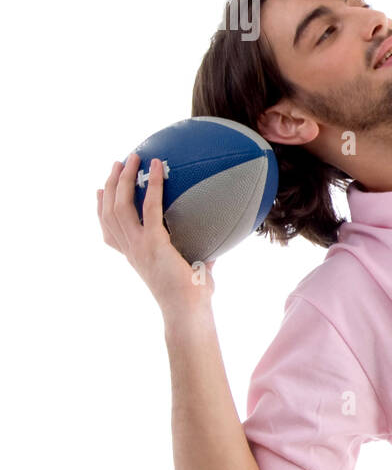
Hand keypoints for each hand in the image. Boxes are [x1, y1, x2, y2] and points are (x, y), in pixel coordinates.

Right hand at [98, 152, 216, 309]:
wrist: (187, 310)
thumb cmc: (192, 297)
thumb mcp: (189, 271)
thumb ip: (196, 257)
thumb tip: (215, 249)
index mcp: (134, 257)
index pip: (109, 232)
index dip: (100, 210)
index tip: (99, 193)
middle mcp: (131, 250)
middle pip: (109, 212)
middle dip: (110, 185)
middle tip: (117, 164)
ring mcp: (138, 246)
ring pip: (119, 206)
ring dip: (124, 179)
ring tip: (131, 159)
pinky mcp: (154, 242)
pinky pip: (150, 207)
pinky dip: (153, 184)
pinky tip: (158, 167)